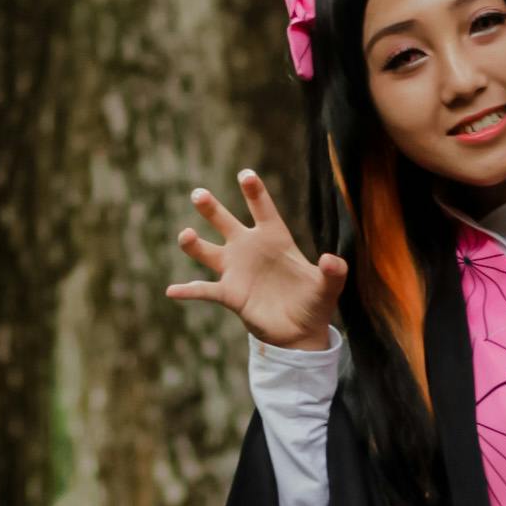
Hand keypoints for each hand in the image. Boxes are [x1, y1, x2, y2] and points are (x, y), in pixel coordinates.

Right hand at [168, 170, 346, 349]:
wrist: (300, 331)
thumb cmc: (315, 302)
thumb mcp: (329, 287)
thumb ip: (334, 272)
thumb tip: (331, 260)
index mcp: (275, 238)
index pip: (263, 209)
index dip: (254, 192)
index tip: (246, 174)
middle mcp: (250, 249)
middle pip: (226, 222)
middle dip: (211, 208)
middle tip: (198, 194)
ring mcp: (236, 270)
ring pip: (208, 251)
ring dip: (194, 244)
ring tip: (185, 236)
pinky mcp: (230, 294)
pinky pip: (204, 290)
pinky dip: (188, 291)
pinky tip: (172, 290)